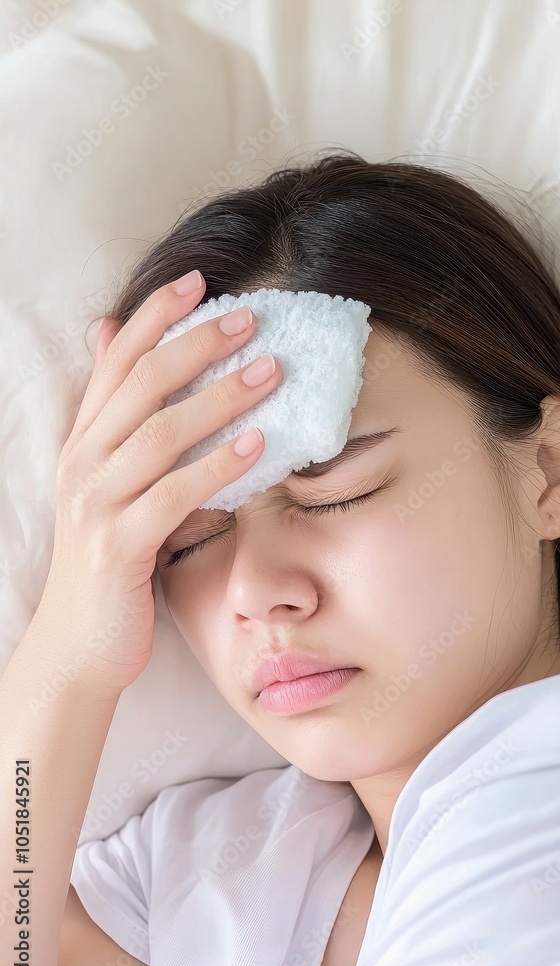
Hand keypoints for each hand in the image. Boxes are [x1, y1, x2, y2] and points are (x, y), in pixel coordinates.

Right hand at [31, 272, 281, 695]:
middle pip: (140, 385)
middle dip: (197, 343)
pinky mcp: (118, 546)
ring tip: (271, 372)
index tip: (199, 280)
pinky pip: (173, 495)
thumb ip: (118, 423)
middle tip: (253, 317)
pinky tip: (258, 445)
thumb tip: (111, 341)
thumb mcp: (106, 485)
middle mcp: (82, 463)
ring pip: (159, 434)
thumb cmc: (105, 558)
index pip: (115, 361)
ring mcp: (96, 504)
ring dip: (219, 398)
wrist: (78, 643)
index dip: (155, 316)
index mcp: (83, 442)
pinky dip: (217, 466)